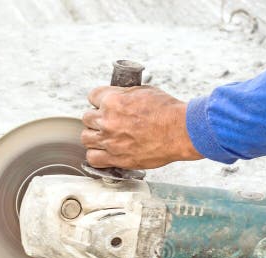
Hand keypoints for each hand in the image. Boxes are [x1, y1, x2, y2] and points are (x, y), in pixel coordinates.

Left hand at [82, 86, 202, 168]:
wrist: (180, 131)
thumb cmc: (167, 111)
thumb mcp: (144, 91)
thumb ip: (124, 94)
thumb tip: (117, 96)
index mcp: (112, 100)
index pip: (92, 96)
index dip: (99, 101)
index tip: (104, 105)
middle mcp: (107, 120)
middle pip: (86, 118)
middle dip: (96, 119)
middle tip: (107, 122)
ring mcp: (110, 140)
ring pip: (86, 138)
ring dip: (94, 136)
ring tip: (104, 137)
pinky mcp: (116, 158)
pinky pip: (93, 158)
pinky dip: (96, 156)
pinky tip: (104, 152)